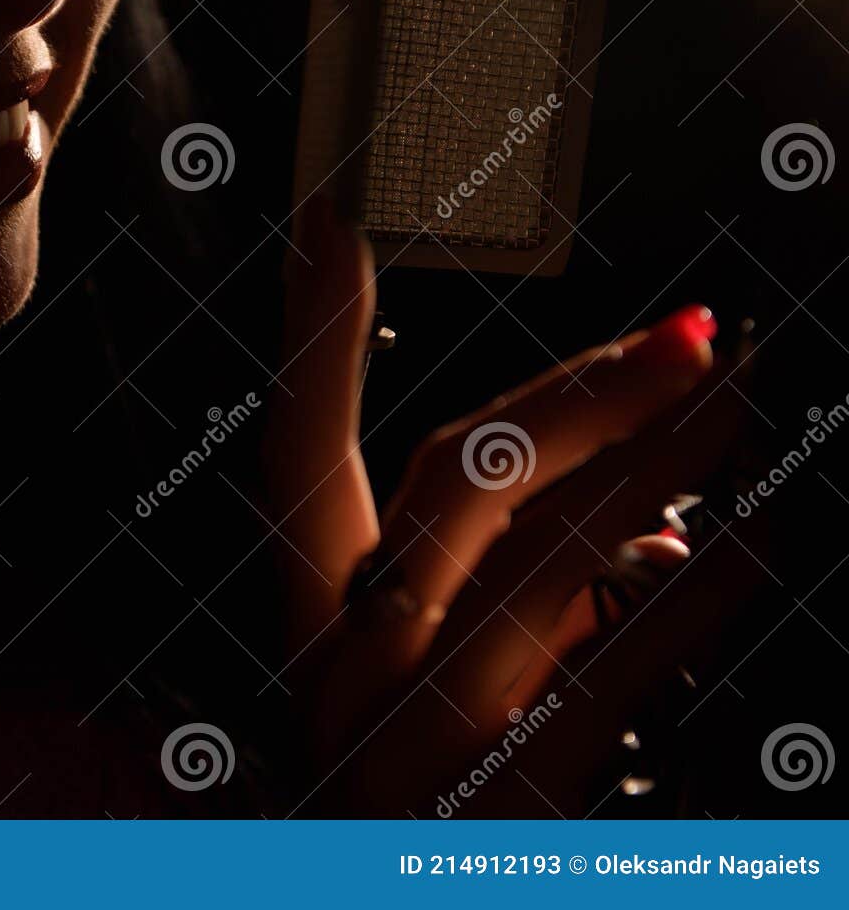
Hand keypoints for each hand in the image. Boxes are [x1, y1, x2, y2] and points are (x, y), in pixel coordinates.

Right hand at [267, 195, 759, 815]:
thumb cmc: (400, 820)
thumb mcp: (409, 709)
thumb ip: (507, 605)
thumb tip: (650, 520)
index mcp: (309, 637)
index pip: (295, 462)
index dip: (309, 341)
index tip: (330, 220)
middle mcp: (344, 678)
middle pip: (450, 490)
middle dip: (577, 394)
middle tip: (689, 331)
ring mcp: (415, 747)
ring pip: (538, 567)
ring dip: (655, 471)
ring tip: (741, 402)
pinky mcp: (493, 814)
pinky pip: (599, 687)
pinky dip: (679, 608)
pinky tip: (745, 548)